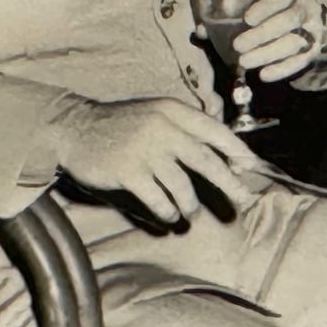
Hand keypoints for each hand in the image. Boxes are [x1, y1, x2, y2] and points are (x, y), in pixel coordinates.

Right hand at [59, 98, 268, 223]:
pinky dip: (168, 211)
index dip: (236, 149)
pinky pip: (157, 198)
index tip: (251, 166)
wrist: (74, 127)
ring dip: (191, 203)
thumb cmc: (122, 123)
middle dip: (229, 181)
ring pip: (182, 184)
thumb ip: (185, 128)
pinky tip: (170, 216)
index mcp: (172, 111)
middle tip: (244, 198)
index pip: (214, 130)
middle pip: (205, 160)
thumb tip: (222, 152)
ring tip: (191, 212)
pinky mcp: (127, 171)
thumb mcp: (156, 113)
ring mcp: (144, 150)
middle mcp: (162, 128)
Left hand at [233, 0, 326, 81]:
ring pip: (293, 43)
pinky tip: (264, 75)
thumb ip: (249, 0)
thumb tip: (216, 19)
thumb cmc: (284, 0)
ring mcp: (313, 31)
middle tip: (238, 45)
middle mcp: (307, 9)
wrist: (318, 8)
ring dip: (268, 54)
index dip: (265, 8)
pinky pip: (300, 61)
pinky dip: (282, 69)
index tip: (247, 19)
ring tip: (245, 61)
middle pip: (288, 21)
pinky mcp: (315, 49)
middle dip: (262, 34)